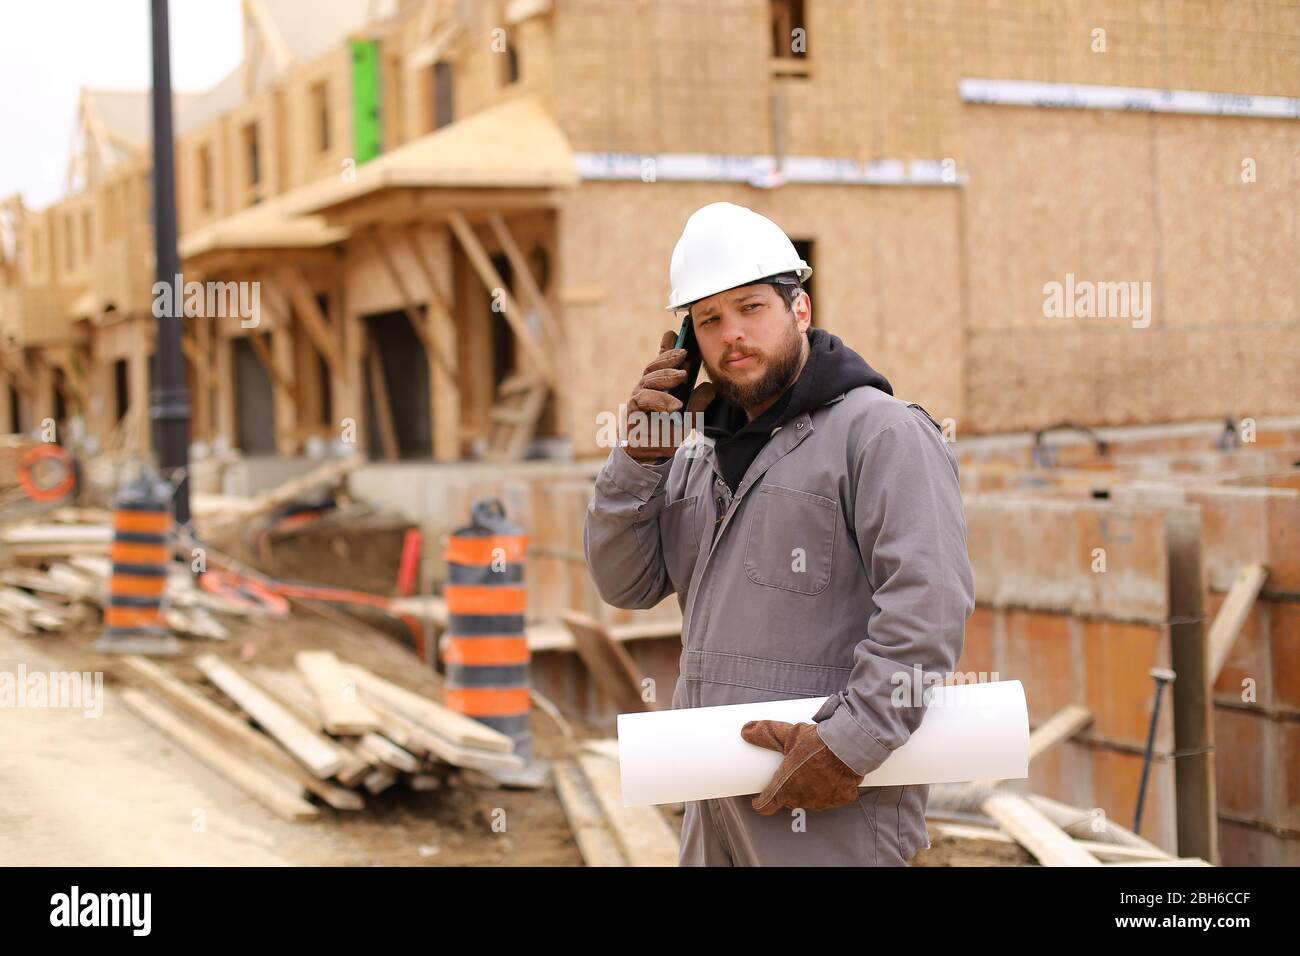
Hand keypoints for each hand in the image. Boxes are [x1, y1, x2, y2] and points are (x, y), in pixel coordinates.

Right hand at [624, 329, 714, 464]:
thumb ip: (698, 402)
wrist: (650, 456)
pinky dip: (660, 400)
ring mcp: (637, 398)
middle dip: (668, 358)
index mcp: (658, 387)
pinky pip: (643, 399)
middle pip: (653, 367)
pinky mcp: (632, 411)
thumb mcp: (689, 418)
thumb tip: (710, 386)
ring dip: (666, 376)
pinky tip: (674, 404)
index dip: (666, 349)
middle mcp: (645, 389)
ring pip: (648, 379)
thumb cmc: (666, 435)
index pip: (661, 364)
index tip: (675, 334)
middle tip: (685, 353)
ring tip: (683, 376)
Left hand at [740, 720, 862, 814]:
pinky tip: (832, 776)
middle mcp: (802, 800)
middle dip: (787, 789)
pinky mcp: (841, 799)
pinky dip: (831, 789)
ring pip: (810, 799)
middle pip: (789, 800)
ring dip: (808, 790)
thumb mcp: (786, 735)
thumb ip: (765, 733)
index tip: (758, 799)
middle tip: (789, 773)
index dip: (760, 803)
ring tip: (811, 771)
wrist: (848, 747)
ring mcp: (822, 802)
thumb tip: (745, 730)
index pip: (765, 805)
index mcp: (784, 788)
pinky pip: (832, 796)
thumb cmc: (815, 743)